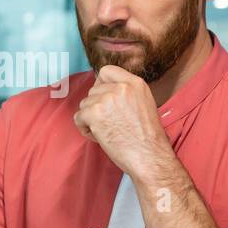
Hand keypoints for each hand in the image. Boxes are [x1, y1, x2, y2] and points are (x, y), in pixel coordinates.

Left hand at [73, 65, 175, 180]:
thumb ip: (127, 94)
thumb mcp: (144, 104)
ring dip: (90, 119)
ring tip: (105, 132)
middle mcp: (120, 87)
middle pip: (93, 90)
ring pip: (85, 104)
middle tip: (108, 123)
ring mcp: (106, 99)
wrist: (149, 156)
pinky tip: (99, 137)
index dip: (100, 84)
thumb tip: (106, 92)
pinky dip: (84, 129)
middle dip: (96, 106)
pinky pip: (78, 118)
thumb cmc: (148, 138)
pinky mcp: (94, 114)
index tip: (103, 98)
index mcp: (135, 83)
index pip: (107, 71)